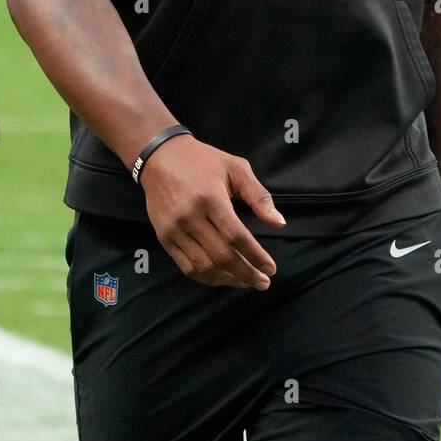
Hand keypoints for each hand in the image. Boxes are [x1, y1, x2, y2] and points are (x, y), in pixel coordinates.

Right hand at [141, 135, 283, 289]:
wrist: (160, 157)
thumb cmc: (203, 160)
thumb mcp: (236, 168)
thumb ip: (259, 196)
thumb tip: (279, 223)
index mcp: (211, 198)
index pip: (236, 236)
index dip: (256, 256)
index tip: (271, 269)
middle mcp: (190, 217)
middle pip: (222, 256)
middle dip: (246, 274)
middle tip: (263, 282)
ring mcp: (175, 230)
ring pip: (204, 267)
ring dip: (228, 280)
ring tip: (246, 282)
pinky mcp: (164, 238)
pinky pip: (187, 267)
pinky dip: (207, 278)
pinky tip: (223, 278)